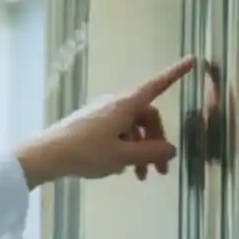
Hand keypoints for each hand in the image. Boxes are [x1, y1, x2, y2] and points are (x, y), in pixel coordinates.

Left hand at [14, 56, 195, 189]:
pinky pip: (116, 132)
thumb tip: (172, 149)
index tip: (192, 61)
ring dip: (140, 151)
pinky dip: (124, 148)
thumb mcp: (123, 157)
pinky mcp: (90, 124)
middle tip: (160, 171)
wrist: (47, 155)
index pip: (157, 86)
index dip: (175, 74)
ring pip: (131, 129)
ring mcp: (101, 113)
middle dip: (156, 143)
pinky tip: (119, 169)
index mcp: (126, 104)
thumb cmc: (86, 153)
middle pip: (146, 117)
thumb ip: (151, 153)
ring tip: (139, 177)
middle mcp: (115, 103)